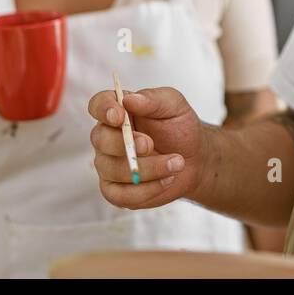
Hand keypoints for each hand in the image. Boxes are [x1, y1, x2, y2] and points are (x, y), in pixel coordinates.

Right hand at [88, 86, 204, 209]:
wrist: (195, 158)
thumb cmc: (180, 128)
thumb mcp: (173, 105)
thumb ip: (152, 99)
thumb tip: (129, 100)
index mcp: (118, 111)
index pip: (98, 105)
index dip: (103, 110)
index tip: (120, 116)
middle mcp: (107, 138)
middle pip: (100, 139)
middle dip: (125, 144)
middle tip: (151, 144)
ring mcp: (108, 165)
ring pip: (114, 169)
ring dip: (148, 168)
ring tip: (177, 163)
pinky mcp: (116, 191)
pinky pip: (121, 195)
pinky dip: (147, 190)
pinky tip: (167, 180)